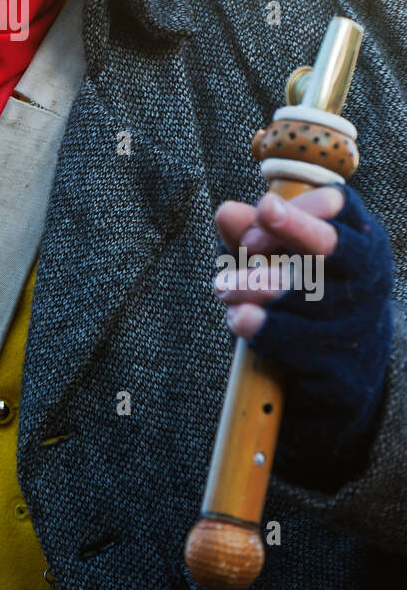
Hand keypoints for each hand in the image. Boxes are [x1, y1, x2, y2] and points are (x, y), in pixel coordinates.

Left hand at [211, 183, 393, 488]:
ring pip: (309, 298)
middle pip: (335, 248)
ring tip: (222, 288)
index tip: (263, 209)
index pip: (340, 209)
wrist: (338, 383)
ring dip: (257, 286)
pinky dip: (265, 330)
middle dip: (295, 228)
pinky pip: (300, 348)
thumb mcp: (276, 268)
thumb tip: (226, 212)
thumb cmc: (302, 306)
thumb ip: (250, 238)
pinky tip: (240, 320)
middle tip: (256, 223)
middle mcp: (367, 284)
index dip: (301, 206)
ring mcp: (358, 331)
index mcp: (358, 246)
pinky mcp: (343, 376)